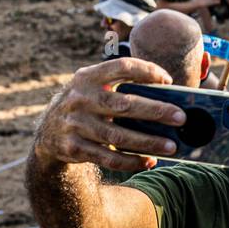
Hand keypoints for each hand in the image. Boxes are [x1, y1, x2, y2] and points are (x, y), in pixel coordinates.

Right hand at [32, 56, 185, 172]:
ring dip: (148, 142)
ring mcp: (74, 124)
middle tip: (181, 117)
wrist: (47, 134)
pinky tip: (149, 161)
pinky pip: (107, 158)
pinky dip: (131, 161)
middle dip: (155, 111)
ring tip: (171, 146)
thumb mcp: (93, 88)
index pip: (121, 66)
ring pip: (118, 136)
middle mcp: (79, 98)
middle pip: (124, 104)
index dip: (146, 70)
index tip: (168, 80)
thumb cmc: (86, 106)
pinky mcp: (73, 148)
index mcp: (87, 77)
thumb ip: (120, 88)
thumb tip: (168, 100)